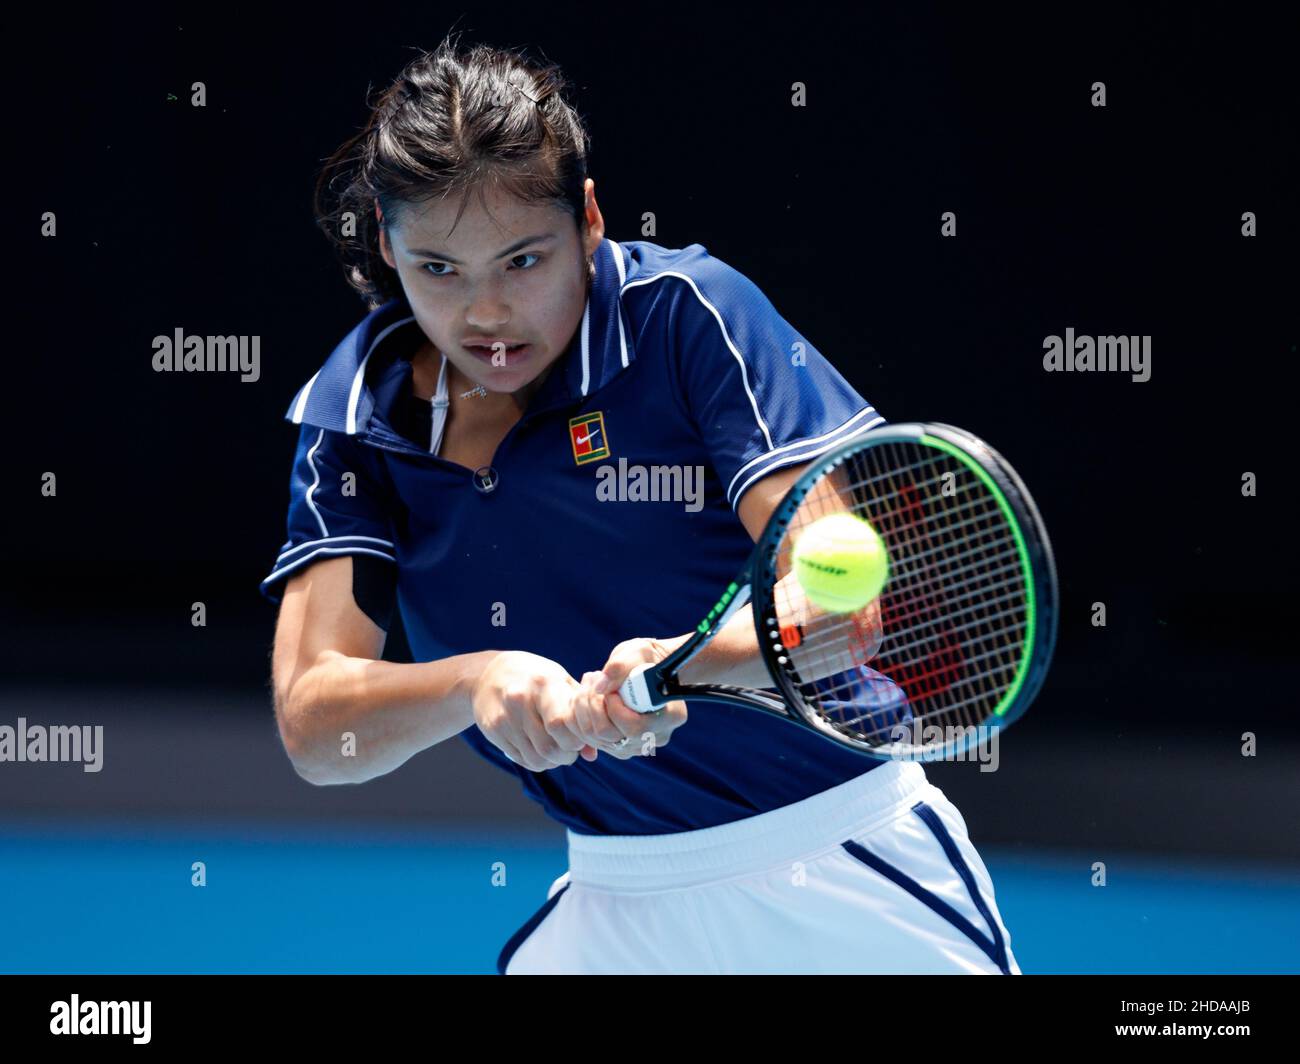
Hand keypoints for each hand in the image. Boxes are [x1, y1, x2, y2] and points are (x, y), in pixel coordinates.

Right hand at [471, 651, 597, 771]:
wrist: (489, 673)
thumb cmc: (535, 678)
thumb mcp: (560, 683)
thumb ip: (580, 713)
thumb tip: (592, 754)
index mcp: (543, 683)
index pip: (562, 723)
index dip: (578, 737)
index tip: (582, 736)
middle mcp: (520, 700)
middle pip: (550, 746)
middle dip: (568, 754)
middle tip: (572, 748)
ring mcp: (504, 717)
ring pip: (537, 758)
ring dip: (554, 761)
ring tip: (558, 749)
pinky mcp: (493, 731)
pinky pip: (522, 760)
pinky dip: (538, 762)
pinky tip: (540, 749)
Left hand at [574, 638, 688, 758]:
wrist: (648, 668)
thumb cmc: (647, 657)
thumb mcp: (636, 651)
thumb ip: (620, 666)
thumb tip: (601, 687)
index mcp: (672, 716)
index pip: (635, 727)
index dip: (614, 708)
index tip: (610, 687)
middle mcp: (657, 737)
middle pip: (613, 737)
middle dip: (594, 708)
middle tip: (593, 681)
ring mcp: (639, 745)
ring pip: (599, 740)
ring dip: (586, 710)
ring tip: (590, 683)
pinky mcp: (622, 746)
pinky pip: (594, 740)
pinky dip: (585, 718)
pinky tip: (590, 696)